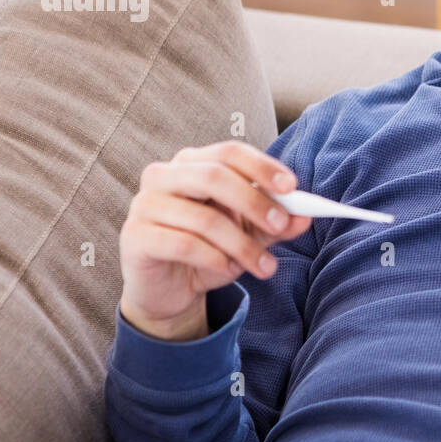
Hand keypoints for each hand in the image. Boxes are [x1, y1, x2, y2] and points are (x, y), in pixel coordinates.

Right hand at [119, 141, 311, 341]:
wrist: (168, 289)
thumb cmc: (208, 251)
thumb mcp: (248, 236)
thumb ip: (275, 224)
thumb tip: (305, 217)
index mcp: (192, 163)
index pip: (229, 152)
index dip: (262, 167)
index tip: (292, 187)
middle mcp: (163, 176)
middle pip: (215, 176)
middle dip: (255, 202)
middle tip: (281, 227)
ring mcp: (144, 204)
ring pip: (204, 218)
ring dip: (241, 245)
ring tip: (262, 266)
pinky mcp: (135, 237)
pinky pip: (184, 244)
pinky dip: (215, 260)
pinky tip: (230, 271)